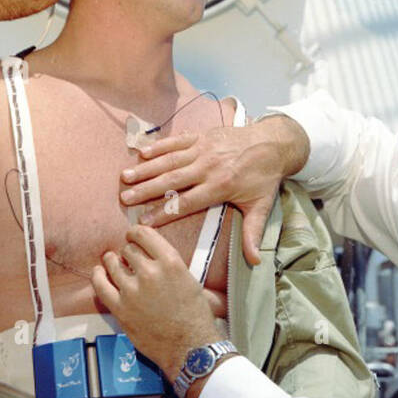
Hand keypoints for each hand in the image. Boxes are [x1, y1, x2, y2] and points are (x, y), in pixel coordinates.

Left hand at [92, 224, 220, 378]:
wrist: (190, 347)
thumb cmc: (194, 316)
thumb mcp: (189, 279)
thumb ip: (169, 264)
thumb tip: (153, 253)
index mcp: (170, 262)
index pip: (143, 234)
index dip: (135, 233)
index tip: (133, 236)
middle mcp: (150, 272)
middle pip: (128, 249)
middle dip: (128, 252)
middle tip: (129, 258)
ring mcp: (132, 291)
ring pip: (113, 264)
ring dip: (112, 261)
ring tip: (111, 261)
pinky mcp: (121, 309)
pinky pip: (101, 286)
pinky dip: (98, 276)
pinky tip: (98, 272)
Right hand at [118, 117, 309, 264]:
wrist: (273, 143)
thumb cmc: (264, 177)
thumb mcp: (261, 206)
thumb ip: (253, 233)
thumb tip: (255, 261)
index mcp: (219, 186)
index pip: (185, 203)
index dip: (163, 213)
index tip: (143, 223)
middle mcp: (207, 167)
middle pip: (171, 181)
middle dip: (146, 190)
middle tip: (125, 198)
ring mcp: (203, 150)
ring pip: (169, 160)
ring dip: (146, 168)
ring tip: (125, 176)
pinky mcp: (201, 136)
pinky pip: (177, 141)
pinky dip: (159, 146)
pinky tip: (142, 153)